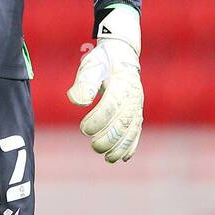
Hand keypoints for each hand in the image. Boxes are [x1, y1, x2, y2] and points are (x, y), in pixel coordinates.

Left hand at [67, 5, 142, 162]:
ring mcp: (137, 106)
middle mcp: (133, 96)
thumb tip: (77, 101)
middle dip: (109, 138)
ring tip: (107, 158)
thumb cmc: (102, 62)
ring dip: (121, 146)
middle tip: (94, 146)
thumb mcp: (91, 66)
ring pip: (132, 130)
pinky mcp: (137, 113)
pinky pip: (137, 131)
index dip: (99, 120)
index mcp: (121, 83)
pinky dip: (131, 145)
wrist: (122, 56)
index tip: (83, 129)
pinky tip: (123, 158)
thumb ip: (84, 83)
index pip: (112, 105)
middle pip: (124, 122)